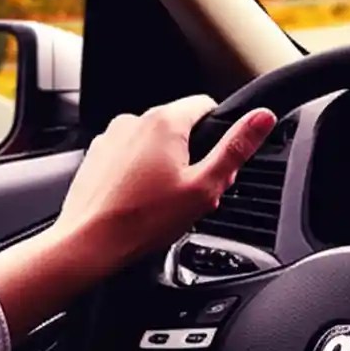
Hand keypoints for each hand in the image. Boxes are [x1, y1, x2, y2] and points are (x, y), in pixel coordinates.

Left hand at [0, 95, 275, 338]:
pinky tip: (140, 203)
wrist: (87, 244)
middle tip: (192, 195)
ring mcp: (111, 137)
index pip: (207, 106)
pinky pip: (130, 156)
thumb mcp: (204, 187)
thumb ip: (236, 149)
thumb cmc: (143, 220)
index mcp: (165, 121)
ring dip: (166, 166)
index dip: (220, 137)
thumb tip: (263, 117)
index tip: (216, 168)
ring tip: (164, 203)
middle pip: (181, 128)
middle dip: (193, 157)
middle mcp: (134, 120)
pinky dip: (139, 174)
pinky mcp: (97, 156)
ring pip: (155, 144)